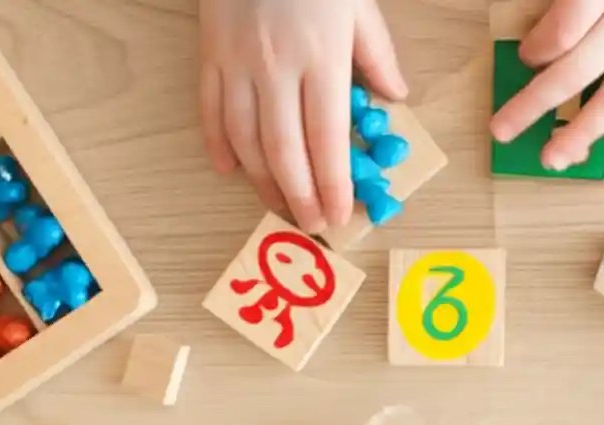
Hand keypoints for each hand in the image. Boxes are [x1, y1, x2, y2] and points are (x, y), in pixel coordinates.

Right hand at [199, 0, 407, 232]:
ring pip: (245, 139)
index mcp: (321, 57)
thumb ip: (376, 54)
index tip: (340, 213)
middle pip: (284, 149)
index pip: (327, 137)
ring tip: (279, 208)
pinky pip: (209, 109)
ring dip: (262, 181)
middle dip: (300, 195)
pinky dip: (218, 144)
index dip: (333, 182)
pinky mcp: (208, 53)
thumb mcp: (358, 5)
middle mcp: (276, 67)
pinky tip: (231, 171)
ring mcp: (237, 62)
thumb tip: (395, 98)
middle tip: (312, 224)